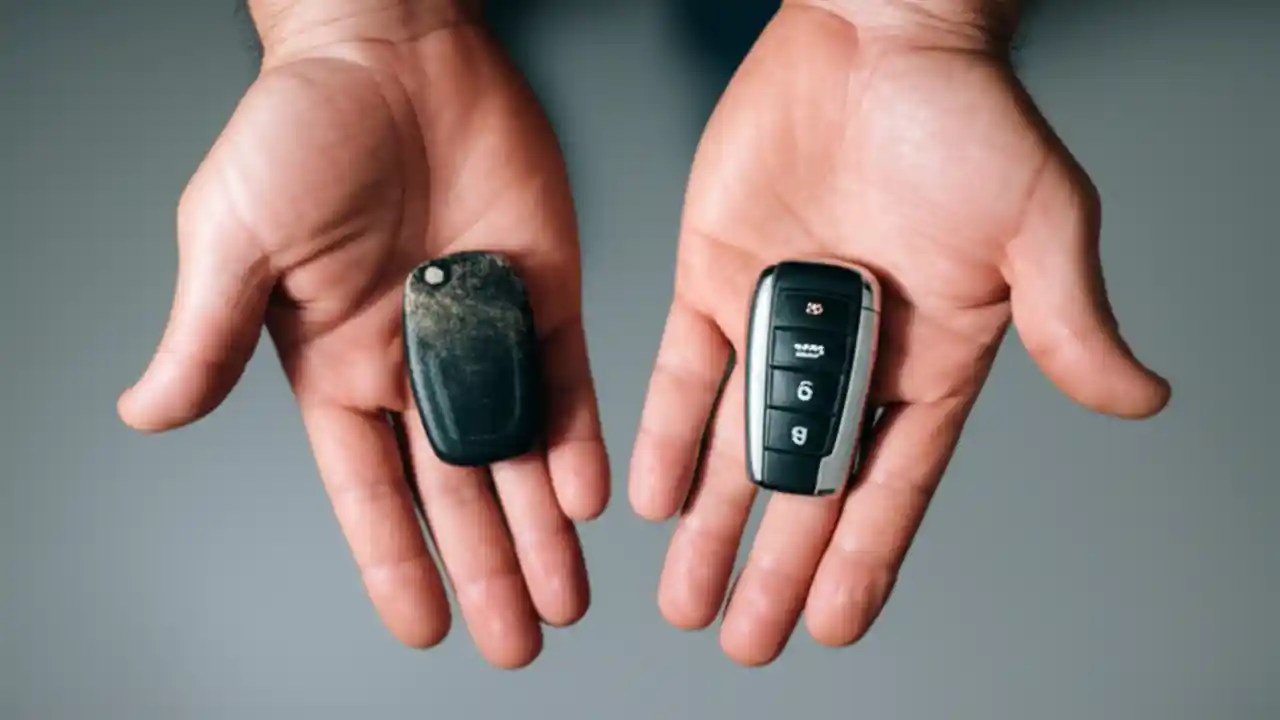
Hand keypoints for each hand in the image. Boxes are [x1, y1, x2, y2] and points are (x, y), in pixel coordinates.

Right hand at [118, 2, 608, 667]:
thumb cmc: (300, 130)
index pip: (370, 490)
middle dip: (487, 568)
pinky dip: (577, 439)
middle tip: (519, 639)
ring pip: (519, 453)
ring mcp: (487, 331)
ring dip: (541, 528)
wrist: (391, 48)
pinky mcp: (546, 291)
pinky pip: (567, 381)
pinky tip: (586, 496)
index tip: (425, 627)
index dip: (395, 561)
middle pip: (456, 490)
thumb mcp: (234, 241)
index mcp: (338, 367)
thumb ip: (207, 339)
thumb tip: (147, 415)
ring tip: (565, 597)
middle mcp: (415, 362)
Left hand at [629, 0, 1168, 665]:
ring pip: (738, 444)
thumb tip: (1140, 396)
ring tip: (688, 599)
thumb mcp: (1036, 225)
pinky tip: (656, 497)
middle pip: (807, 483)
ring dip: (713, 524)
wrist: (876, 33)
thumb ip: (1068, 320)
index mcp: (928, 357)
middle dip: (777, 565)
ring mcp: (777, 318)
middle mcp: (849, 352)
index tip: (833, 625)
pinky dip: (670, 434)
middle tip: (746, 638)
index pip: (892, 482)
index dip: (863, 557)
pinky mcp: (716, 278)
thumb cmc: (964, 118)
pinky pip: (687, 374)